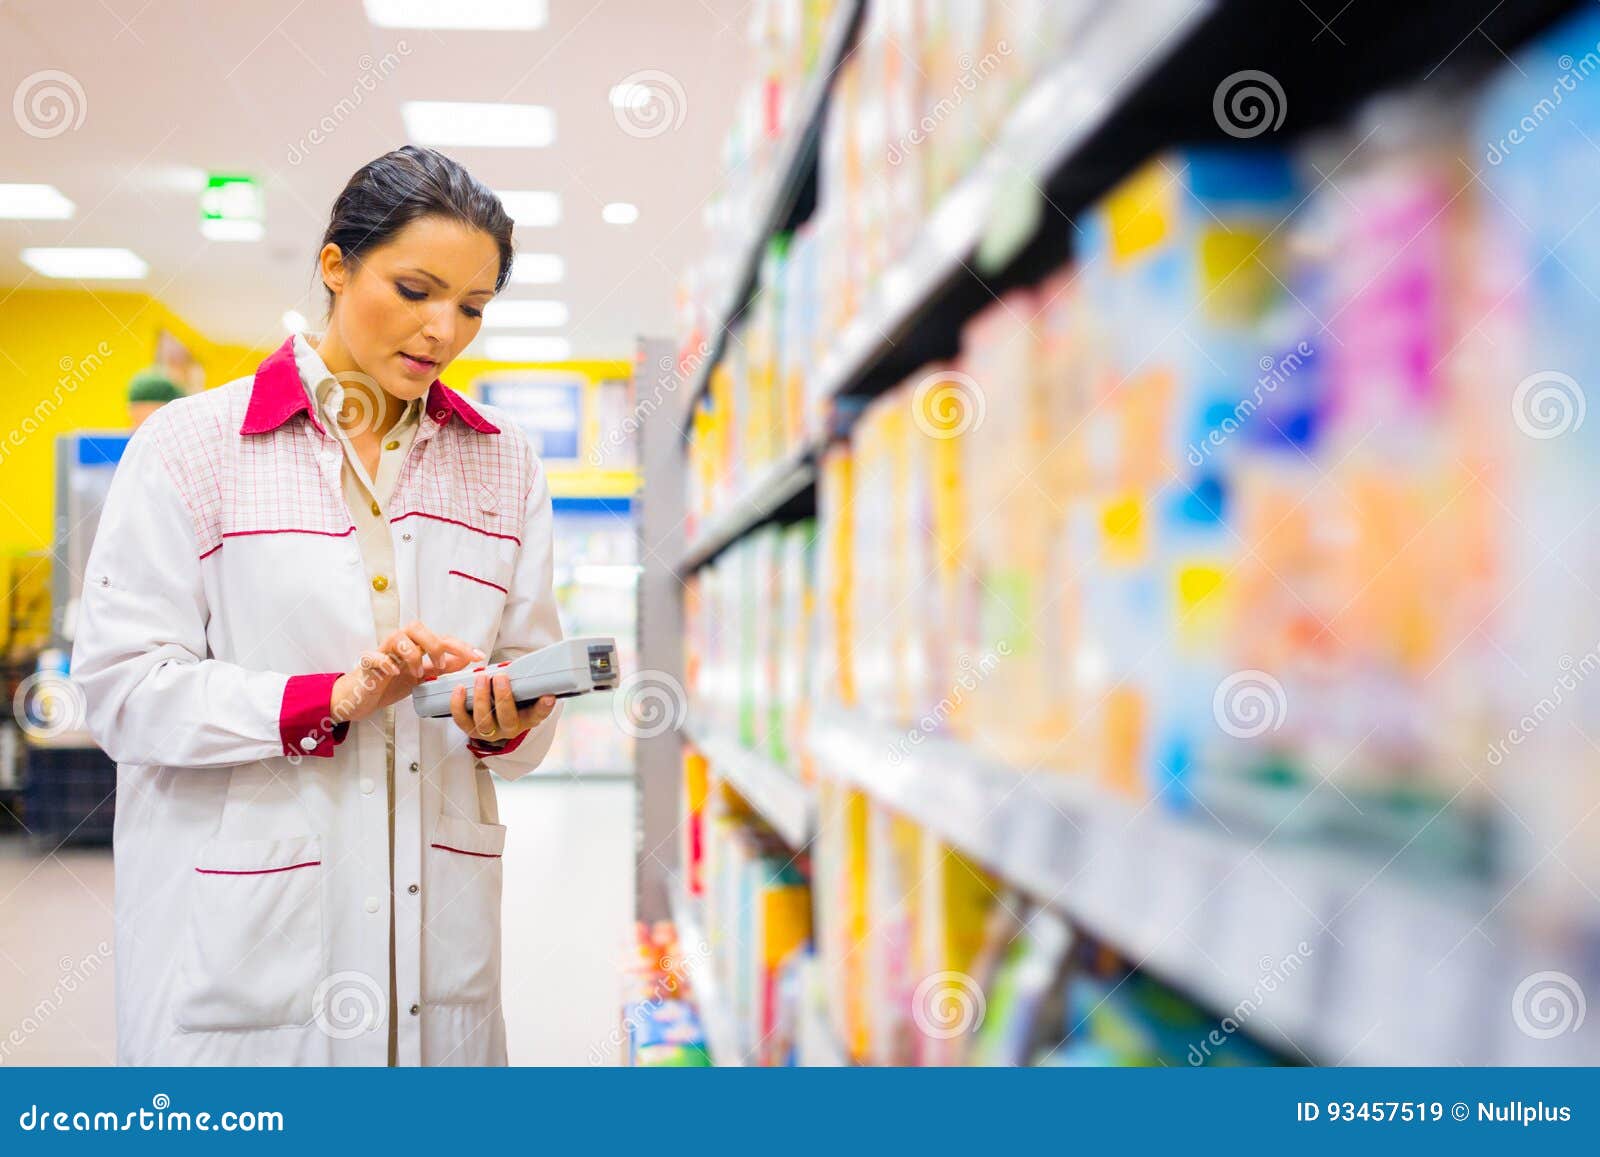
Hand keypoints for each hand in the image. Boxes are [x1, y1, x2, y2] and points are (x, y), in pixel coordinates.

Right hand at [332, 621, 478, 722]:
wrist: (362, 697)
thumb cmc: (391, 683)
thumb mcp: (422, 676)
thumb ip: (442, 667)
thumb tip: (466, 660)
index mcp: (414, 645)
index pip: (439, 637)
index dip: (460, 646)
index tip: (477, 656)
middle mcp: (399, 644)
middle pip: (417, 627)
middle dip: (434, 644)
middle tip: (441, 666)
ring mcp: (382, 652)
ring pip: (398, 637)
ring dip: (412, 654)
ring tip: (418, 674)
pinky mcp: (367, 664)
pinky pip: (374, 656)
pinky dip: (386, 662)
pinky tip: (394, 672)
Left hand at [449, 671, 555, 745]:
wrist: (495, 718)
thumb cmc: (512, 699)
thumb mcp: (522, 692)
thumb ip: (523, 682)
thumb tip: (524, 663)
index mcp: (527, 718)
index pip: (538, 714)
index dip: (544, 708)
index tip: (549, 697)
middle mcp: (510, 728)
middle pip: (508, 719)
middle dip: (503, 697)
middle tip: (501, 677)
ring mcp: (490, 732)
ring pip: (484, 721)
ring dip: (481, 698)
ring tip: (481, 678)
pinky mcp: (471, 730)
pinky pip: (462, 720)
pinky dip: (458, 705)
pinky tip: (460, 688)